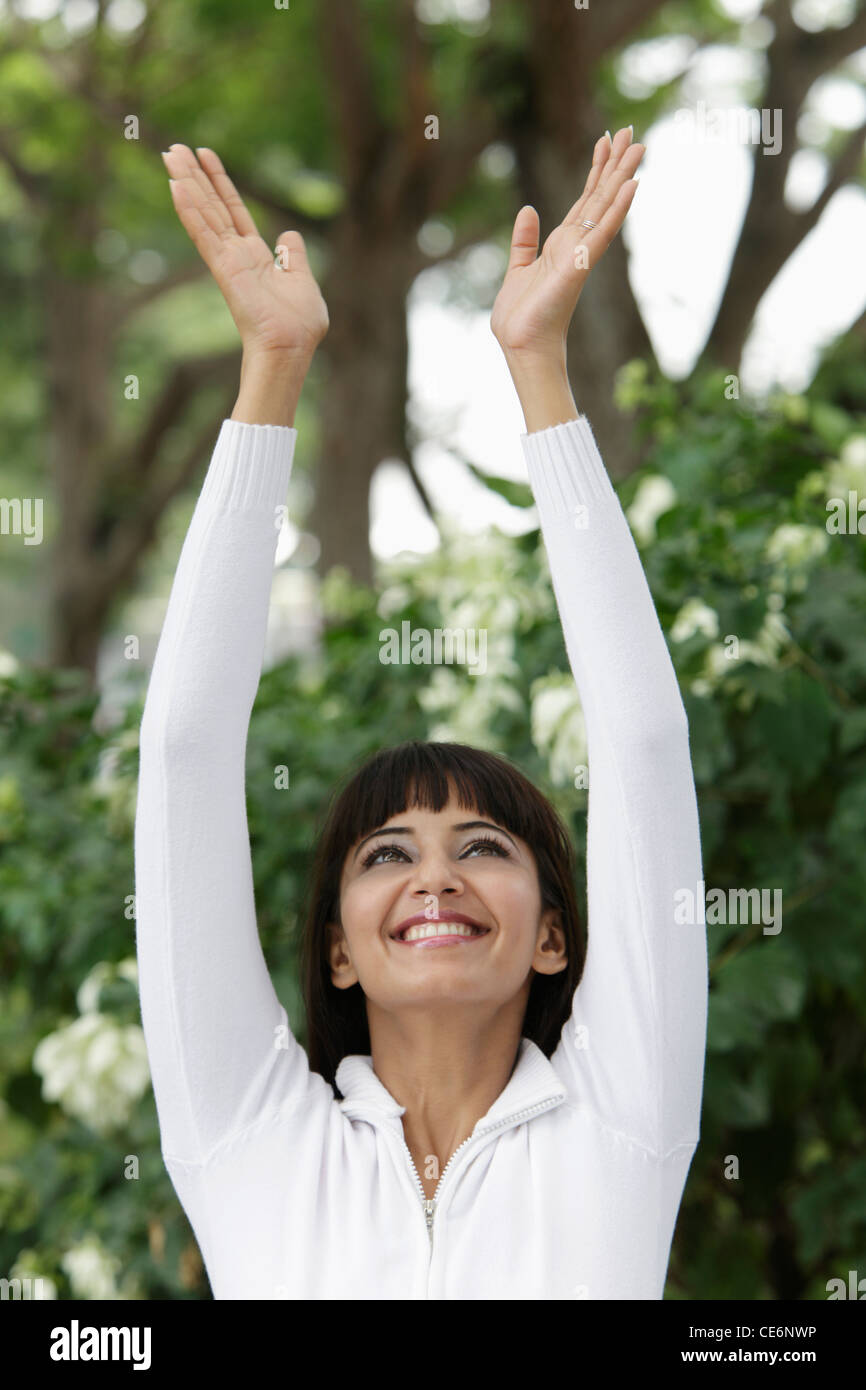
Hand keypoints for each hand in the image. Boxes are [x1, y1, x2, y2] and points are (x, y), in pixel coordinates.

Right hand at [161, 144, 328, 361]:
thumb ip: (295, 256)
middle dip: (194, 176)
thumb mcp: (304, 281)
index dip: (220, 182)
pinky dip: (190, 211)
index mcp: (256, 256)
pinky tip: (176, 187)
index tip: (205, 156)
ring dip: (186, 183)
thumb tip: (290, 234)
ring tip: (169, 154)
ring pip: (204, 213)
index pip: (234, 210)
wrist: (291, 347)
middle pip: (212, 206)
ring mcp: (227, 260)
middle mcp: (237, 255)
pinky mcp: (223, 268)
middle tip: (174, 148)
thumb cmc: (300, 324)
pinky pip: (203, 234)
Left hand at [491, 127, 644, 363]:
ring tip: (639, 146)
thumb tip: (528, 209)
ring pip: (606, 207)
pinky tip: (632, 185)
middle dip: (615, 163)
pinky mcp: (580, 265)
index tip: (606, 141)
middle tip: (631, 131)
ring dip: (623, 176)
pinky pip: (603, 232)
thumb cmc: (521, 318)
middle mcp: (577, 245)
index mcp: (563, 245)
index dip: (596, 170)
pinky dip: (617, 208)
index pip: (584, 200)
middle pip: (600, 196)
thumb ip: (524, 241)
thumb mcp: (517, 269)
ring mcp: (582, 254)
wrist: (521, 346)